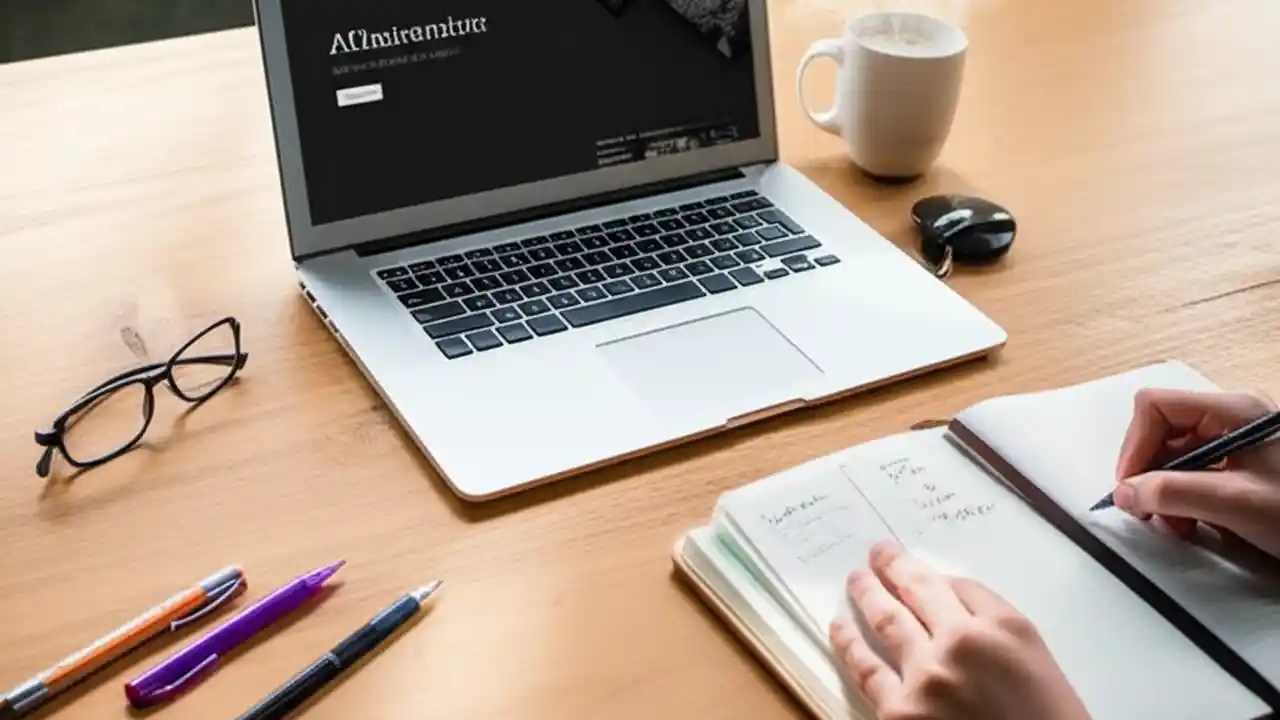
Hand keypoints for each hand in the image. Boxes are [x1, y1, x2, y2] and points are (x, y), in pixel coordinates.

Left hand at [830, 541, 1088, 719]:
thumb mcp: (1039, 664)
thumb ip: (996, 627)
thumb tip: (953, 604)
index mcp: (1004, 629)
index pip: (960, 586)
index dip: (934, 574)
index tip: (916, 564)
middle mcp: (962, 644)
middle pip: (917, 591)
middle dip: (892, 567)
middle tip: (877, 553)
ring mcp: (927, 678)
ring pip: (885, 620)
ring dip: (866, 594)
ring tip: (855, 580)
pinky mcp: (900, 713)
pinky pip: (866, 669)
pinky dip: (849, 642)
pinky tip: (840, 627)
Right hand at [1113, 388, 1279, 556]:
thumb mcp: (1236, 504)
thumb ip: (1174, 494)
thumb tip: (1127, 492)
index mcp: (1234, 409)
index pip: (1156, 407)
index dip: (1135, 446)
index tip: (1130, 485)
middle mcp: (1234, 417)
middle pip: (1163, 431)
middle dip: (1150, 472)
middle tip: (1148, 510)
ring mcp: (1240, 439)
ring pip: (1176, 453)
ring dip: (1165, 490)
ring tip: (1177, 523)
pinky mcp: (1245, 463)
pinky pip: (1197, 470)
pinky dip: (1185, 496)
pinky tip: (1196, 522)